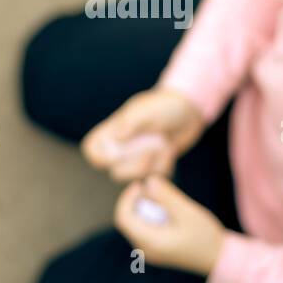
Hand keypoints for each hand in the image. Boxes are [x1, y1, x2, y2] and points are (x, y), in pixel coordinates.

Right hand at [81, 87, 204, 181]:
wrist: (189, 110)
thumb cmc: (163, 105)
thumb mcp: (146, 110)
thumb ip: (130, 122)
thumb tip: (116, 136)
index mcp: (111, 131)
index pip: (93, 152)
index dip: (105, 156)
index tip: (125, 146)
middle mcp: (120, 147)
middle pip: (117, 172)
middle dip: (140, 160)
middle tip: (157, 140)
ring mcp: (136, 159)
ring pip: (136, 178)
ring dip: (155, 162)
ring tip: (165, 142)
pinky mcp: (153, 167)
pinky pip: (155, 178)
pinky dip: (165, 165)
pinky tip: (170, 149)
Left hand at [112, 175, 226, 276]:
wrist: (220, 259)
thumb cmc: (205, 236)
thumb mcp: (187, 212)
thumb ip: (167, 196)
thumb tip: (148, 181)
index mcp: (149, 242)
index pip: (123, 217)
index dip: (127, 197)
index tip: (141, 184)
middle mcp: (145, 250)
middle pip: (128, 220)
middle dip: (137, 201)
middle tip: (156, 189)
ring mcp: (150, 253)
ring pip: (136, 225)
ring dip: (145, 209)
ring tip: (167, 202)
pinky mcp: (157, 251)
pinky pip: (145, 230)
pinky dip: (151, 217)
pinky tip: (170, 213)